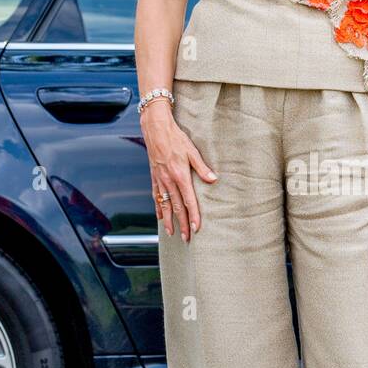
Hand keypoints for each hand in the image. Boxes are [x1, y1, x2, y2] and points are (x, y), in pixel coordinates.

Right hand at [141, 99, 217, 242]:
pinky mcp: (154, 177)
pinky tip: (160, 216)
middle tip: (187, 238)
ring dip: (168, 221)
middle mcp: (169, 181)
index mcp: (180, 175)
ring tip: (172, 233)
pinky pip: (156, 196)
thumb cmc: (176, 138)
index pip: (189, 200)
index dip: (193, 216)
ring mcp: (160, 180)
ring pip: (165, 205)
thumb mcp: (192, 151)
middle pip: (177, 207)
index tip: (196, 228)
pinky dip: (158, 208)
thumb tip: (213, 180)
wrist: (155, 129)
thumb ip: (202, 168)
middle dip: (182, 224)